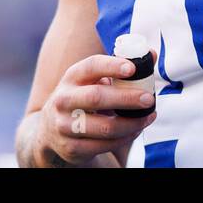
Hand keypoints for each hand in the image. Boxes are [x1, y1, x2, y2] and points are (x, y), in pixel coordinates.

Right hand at [32, 52, 156, 166]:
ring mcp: (64, 126)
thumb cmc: (82, 98)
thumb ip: (121, 69)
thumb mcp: (93, 80)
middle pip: (96, 97)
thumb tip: (151, 54)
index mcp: (72, 77)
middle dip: (126, 98)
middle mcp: (63, 100)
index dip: (112, 66)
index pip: (91, 66)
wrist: (51, 131)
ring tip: (149, 117)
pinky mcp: (71, 148)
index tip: (133, 68)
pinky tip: (137, 130)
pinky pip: (104, 145)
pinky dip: (125, 138)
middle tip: (149, 98)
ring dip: (131, 123)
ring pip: (104, 127)